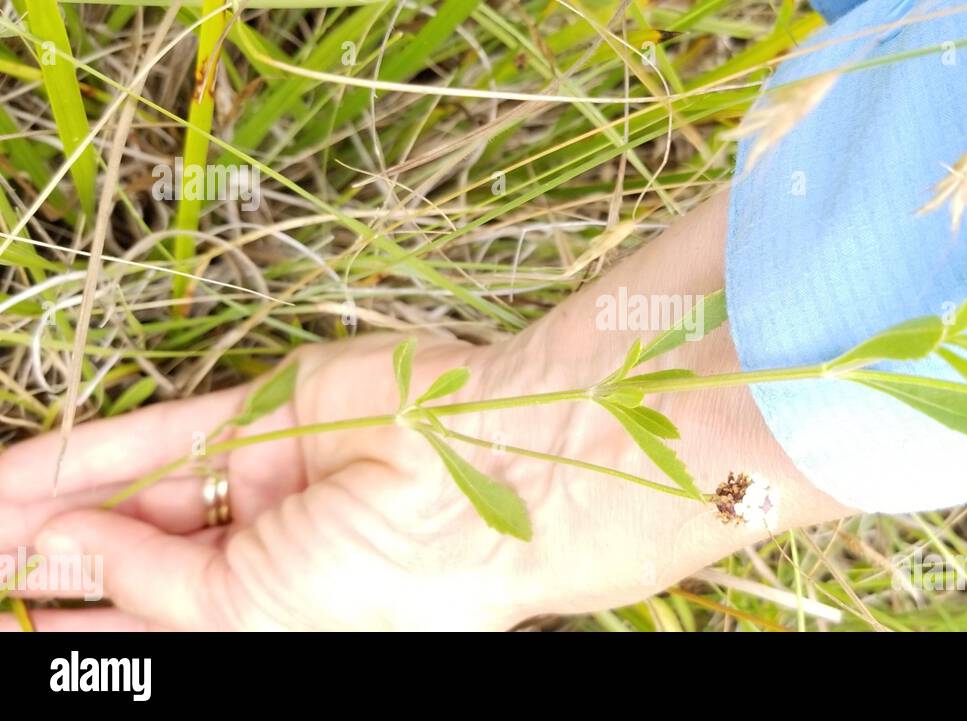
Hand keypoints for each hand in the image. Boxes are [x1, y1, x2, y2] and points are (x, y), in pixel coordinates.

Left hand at [1, 193, 849, 629]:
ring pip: (131, 494)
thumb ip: (151, 583)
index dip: (80, 624)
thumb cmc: (395, 584)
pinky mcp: (258, 416)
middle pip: (134, 559)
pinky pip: (152, 437)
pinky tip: (11, 473)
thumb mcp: (253, 615)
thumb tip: (61, 549)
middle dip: (54, 568)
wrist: (490, 481)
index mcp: (272, 620)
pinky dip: (78, 456)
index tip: (15, 624)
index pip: (154, 624)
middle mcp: (262, 555)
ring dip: (48, 511)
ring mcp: (259, 480)